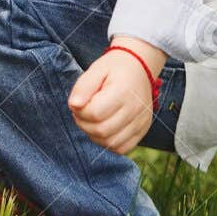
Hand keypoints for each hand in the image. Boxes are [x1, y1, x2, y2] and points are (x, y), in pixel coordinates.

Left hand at [67, 38, 164, 154]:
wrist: (139, 67)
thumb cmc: (114, 68)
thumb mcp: (96, 69)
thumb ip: (83, 87)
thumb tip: (74, 105)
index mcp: (123, 91)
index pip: (95, 113)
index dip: (80, 112)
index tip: (78, 103)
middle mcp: (135, 109)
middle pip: (102, 131)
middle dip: (84, 124)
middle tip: (81, 112)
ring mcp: (141, 122)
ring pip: (111, 143)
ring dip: (94, 135)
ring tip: (91, 120)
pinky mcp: (142, 130)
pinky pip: (122, 148)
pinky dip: (108, 143)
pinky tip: (103, 129)